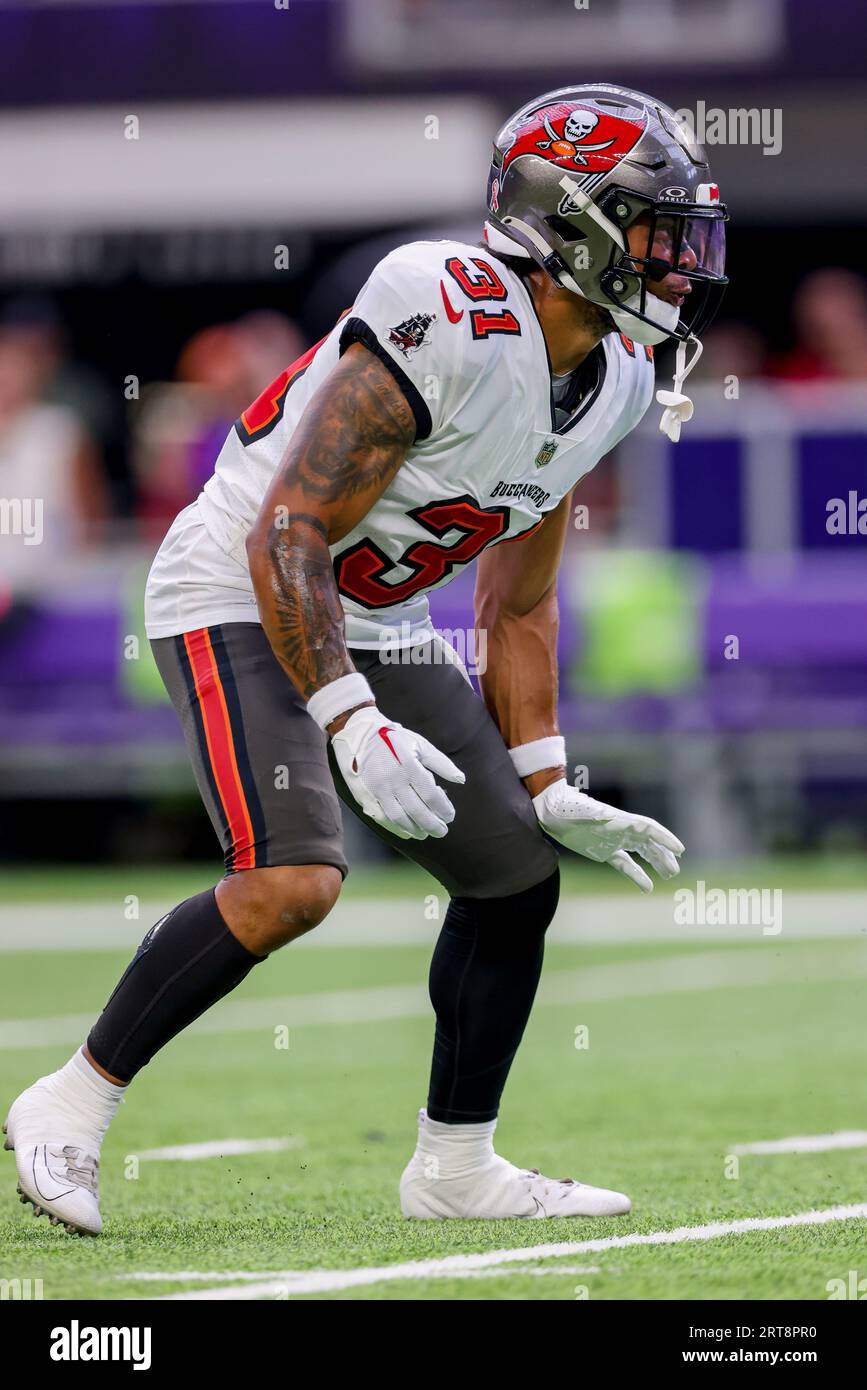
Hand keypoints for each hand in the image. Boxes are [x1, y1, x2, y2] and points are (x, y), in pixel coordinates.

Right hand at [331, 706, 464, 839]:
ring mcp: (377, 789)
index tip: (450, 816)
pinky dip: (395, 828)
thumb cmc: (395, 739)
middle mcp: (393, 780)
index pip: (431, 796)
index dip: (443, 809)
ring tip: (424, 833)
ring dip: (414, 829)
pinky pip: (381, 817)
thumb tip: (461, 780)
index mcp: (409, 766)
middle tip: (442, 831)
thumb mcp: (420, 745)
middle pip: (417, 811)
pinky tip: (406, 832)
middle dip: (432, 825)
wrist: (359, 733)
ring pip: (399, 818)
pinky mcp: (365, 795)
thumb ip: (441, 763)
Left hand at [532, 778, 683, 892]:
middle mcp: (621, 829)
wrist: (553, 810)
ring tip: (669, 875)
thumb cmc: (569, 808)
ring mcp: (614, 840)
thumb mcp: (584, 813)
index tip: (680, 849)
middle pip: (650, 842)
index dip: (665, 838)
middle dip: (664, 855)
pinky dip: (637, 875)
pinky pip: (626, 864)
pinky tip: (647, 888)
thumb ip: (598, 816)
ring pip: (642, 852)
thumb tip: (608, 816)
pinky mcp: (604, 851)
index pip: (649, 828)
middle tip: (675, 870)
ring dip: (656, 862)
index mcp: (620, 820)